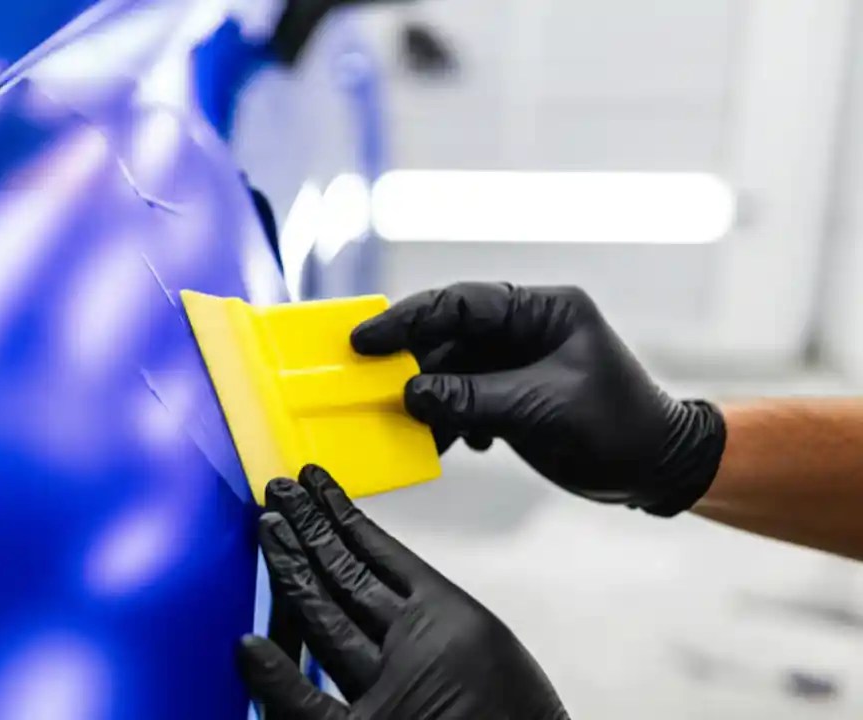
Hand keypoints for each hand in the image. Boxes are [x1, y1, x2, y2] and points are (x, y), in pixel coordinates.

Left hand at [238, 465, 567, 719]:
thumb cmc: (520, 719)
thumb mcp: (489, 655)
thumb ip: (438, 623)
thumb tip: (389, 597)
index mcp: (455, 619)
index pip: (384, 553)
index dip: (343, 516)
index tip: (318, 486)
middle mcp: (419, 645)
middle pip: (347, 573)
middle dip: (308, 528)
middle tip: (280, 491)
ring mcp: (388, 690)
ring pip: (327, 614)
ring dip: (293, 565)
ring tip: (271, 525)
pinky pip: (309, 705)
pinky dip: (276, 676)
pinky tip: (247, 643)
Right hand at [351, 283, 725, 515]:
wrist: (658, 470)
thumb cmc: (617, 429)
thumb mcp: (541, 410)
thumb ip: (472, 399)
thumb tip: (410, 395)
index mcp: (543, 310)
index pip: (462, 302)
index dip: (408, 319)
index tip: (364, 342)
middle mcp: (527, 328)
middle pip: (450, 334)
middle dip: (412, 363)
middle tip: (369, 385)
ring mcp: (519, 361)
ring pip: (452, 370)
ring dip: (429, 398)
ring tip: (408, 425)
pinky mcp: (513, 393)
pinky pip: (464, 396)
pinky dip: (449, 418)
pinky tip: (451, 442)